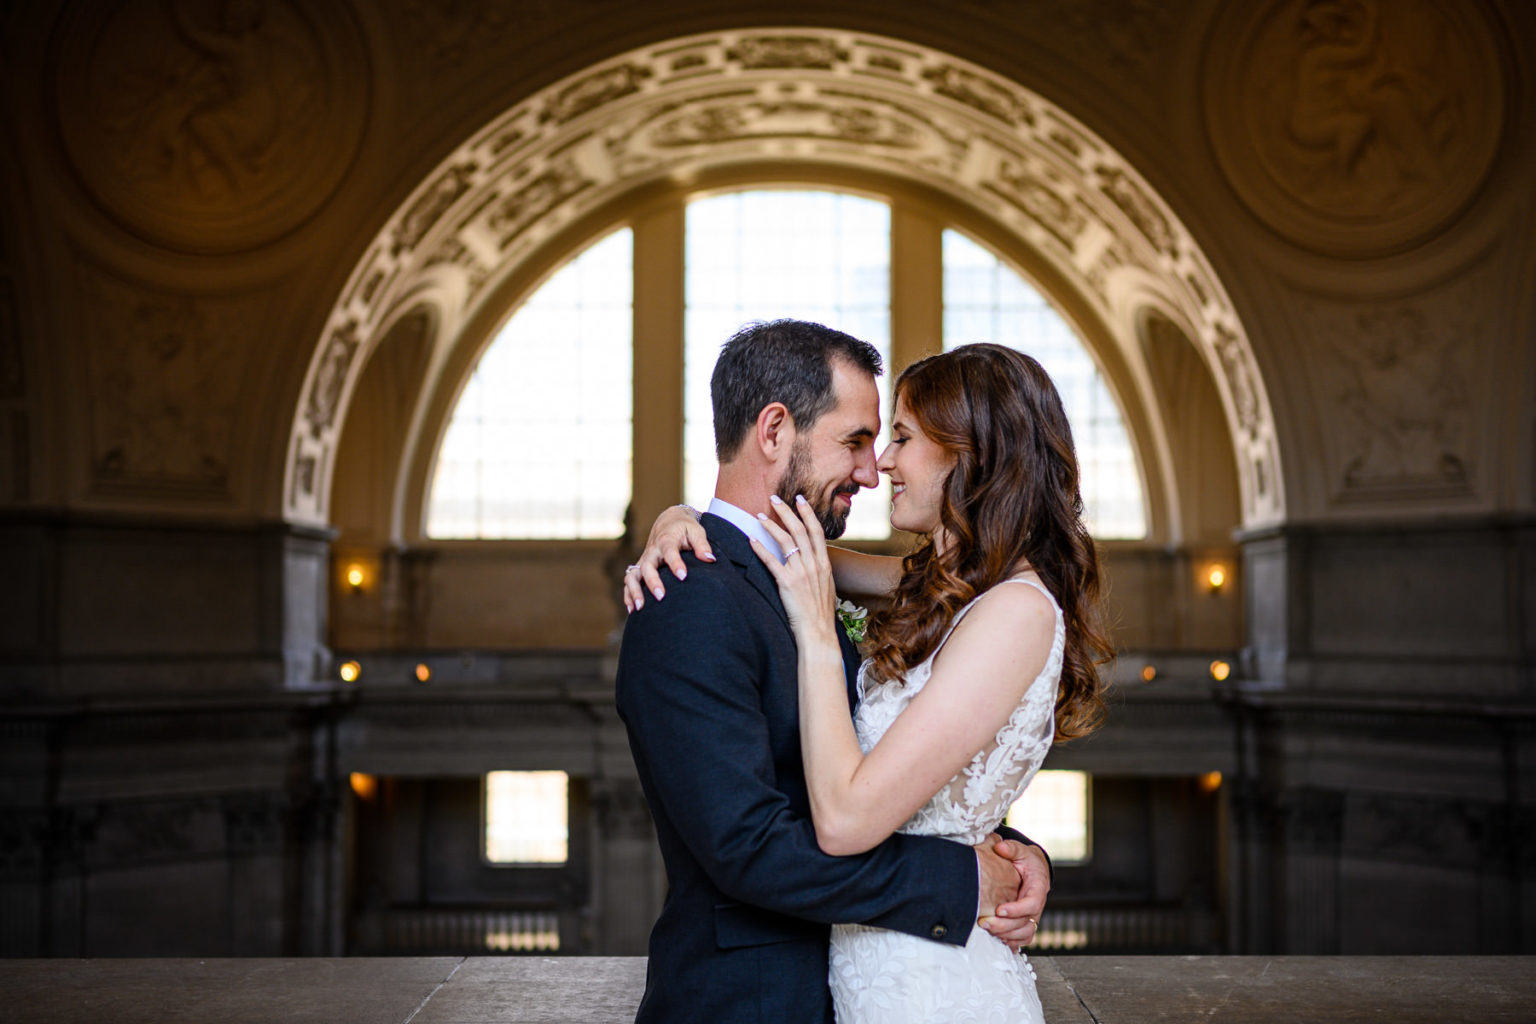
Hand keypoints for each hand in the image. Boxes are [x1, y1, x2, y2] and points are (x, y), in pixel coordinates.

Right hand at [624, 506, 713, 611]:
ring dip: (634, 591)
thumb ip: (702, 545)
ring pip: (632, 575)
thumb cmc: (685, 528)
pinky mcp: (640, 568)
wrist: (668, 521)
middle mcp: (652, 551)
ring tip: (640, 608)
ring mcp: (644, 560)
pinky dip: (628, 595)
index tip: (683, 576)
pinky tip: (632, 610)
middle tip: (661, 597)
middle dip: (652, 582)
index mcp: (666, 540)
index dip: (675, 563)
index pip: (669, 551)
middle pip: (647, 566)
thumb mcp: (696, 531)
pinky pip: (629, 581)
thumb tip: (710, 559)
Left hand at [750, 495, 838, 644]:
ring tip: (759, 515)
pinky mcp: (787, 583)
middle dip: (786, 511)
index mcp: (824, 564)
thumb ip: (818, 569)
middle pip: (799, 529)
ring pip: (785, 541)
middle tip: (775, 498)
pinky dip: (760, 548)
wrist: (818, 632)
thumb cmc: (820, 613)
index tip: (799, 499)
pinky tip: (752, 539)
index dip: (807, 513)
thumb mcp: (826, 587)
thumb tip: (812, 558)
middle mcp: (813, 564)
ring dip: (771, 525)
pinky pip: (771, 561)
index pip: (816, 531)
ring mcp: (801, 573)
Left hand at [979, 836, 1050, 950]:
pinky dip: (1012, 942)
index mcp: (1038, 888)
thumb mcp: (1020, 850)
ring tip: (988, 930)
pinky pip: (1023, 938)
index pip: (1032, 903)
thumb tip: (1000, 847)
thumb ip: (1011, 848)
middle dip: (1005, 926)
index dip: (1017, 909)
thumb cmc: (1025, 860)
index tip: (1000, 910)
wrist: (1032, 869)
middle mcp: (1037, 905)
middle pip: (1026, 923)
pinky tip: (996, 939)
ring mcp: (1033, 916)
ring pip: (1025, 934)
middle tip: (985, 923)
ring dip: (1007, 935)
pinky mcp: (1026, 923)